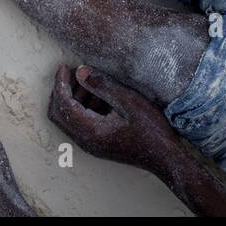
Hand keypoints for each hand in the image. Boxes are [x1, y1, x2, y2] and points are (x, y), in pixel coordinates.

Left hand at [47, 65, 177, 170]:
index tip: (65, 66)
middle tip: (72, 72)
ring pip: (68, 118)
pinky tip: (99, 94)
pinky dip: (82, 106)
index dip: (61, 83)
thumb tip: (79, 71)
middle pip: (58, 114)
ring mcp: (91, 144)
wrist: (168, 158)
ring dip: (72, 97)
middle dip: (62, 90)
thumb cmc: (153, 131)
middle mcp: (86, 141)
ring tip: (88, 79)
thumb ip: (103, 86)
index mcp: (91, 132)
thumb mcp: (130, 102)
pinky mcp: (98, 143)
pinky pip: (80, 122)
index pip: (63, 105)